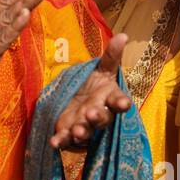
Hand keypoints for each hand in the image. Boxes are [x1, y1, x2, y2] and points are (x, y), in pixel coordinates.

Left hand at [50, 34, 131, 149]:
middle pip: (102, 118)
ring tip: (77, 132)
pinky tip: (54, 143)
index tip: (124, 104)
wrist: (75, 97)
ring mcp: (85, 125)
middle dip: (98, 117)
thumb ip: (111, 56)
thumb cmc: (93, 84)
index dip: (121, 103)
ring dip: (82, 132)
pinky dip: (61, 142)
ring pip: (86, 131)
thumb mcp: (101, 69)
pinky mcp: (69, 132)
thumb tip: (123, 35)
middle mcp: (99, 114)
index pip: (118, 100)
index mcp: (109, 98)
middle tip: (92, 113)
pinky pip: (65, 139)